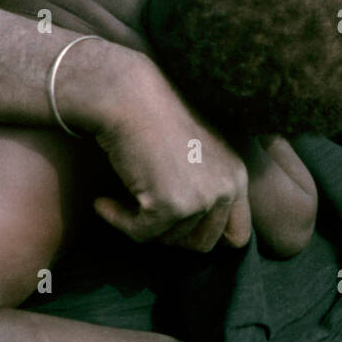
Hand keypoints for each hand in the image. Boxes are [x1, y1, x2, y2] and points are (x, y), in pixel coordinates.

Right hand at [76, 46, 251, 251]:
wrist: (127, 96)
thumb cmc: (153, 117)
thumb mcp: (195, 152)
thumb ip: (204, 187)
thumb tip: (192, 240)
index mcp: (237, 175)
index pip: (238, 235)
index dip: (206, 236)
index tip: (178, 226)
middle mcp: (227, 187)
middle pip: (202, 245)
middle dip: (172, 235)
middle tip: (146, 215)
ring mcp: (201, 198)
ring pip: (168, 240)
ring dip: (142, 224)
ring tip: (123, 197)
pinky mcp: (171, 205)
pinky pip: (140, 234)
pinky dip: (118, 222)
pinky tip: (103, 203)